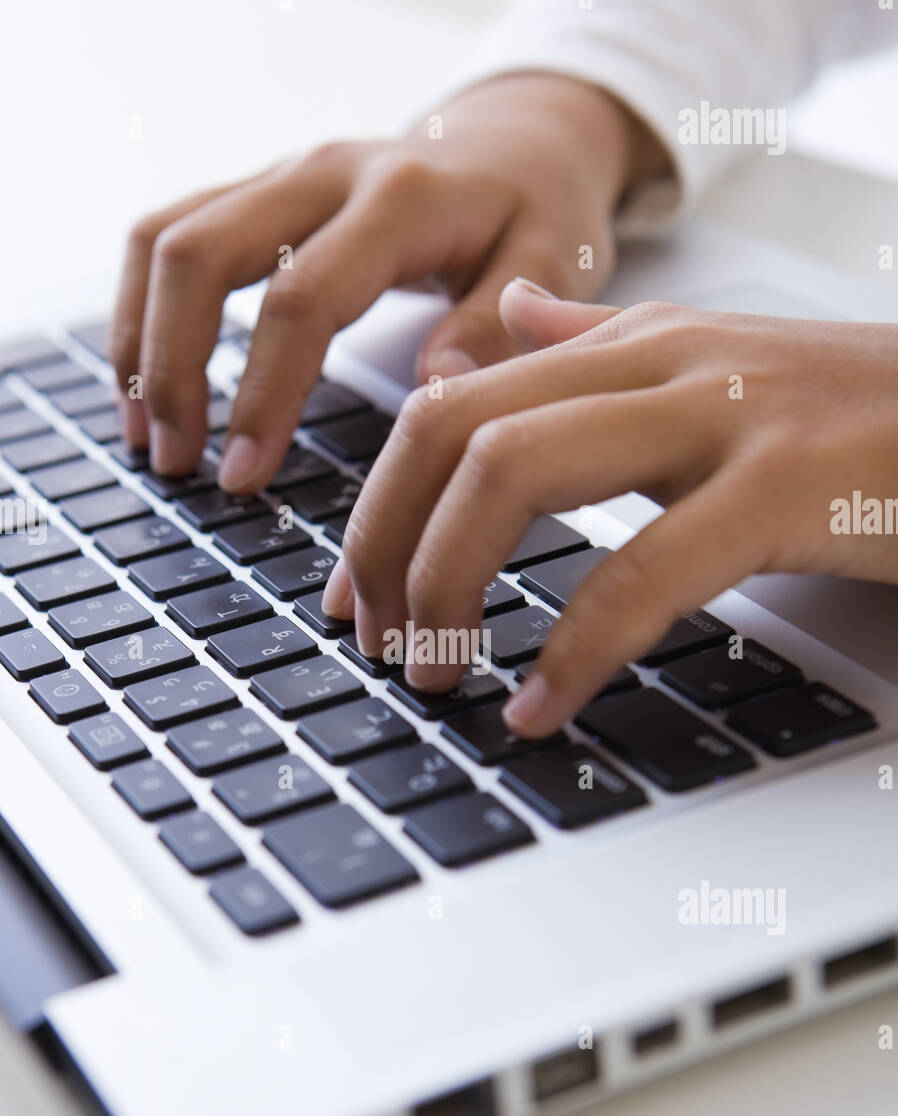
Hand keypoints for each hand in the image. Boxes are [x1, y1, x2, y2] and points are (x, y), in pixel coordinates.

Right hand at [110, 74, 662, 489]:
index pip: (301, 300)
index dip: (262, 395)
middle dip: (174, 369)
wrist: (512, 145)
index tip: (243, 475)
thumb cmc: (532, 216)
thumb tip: (436, 388)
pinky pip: (166, 234)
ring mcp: (280, 175)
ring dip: (140, 342)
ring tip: (149, 437)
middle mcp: (324, 173)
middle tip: (178, 465)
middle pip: (202, 256)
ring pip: (165, 239)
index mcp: (399, 200)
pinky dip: (140, 310)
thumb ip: (497, 326)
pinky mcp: (255, 190)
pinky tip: (145, 382)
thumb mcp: (551, 266)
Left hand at [324, 281, 897, 735]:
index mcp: (626, 346)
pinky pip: (642, 570)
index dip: (375, 504)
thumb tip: (506, 319)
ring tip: (441, 675)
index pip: (445, 404)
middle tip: (381, 643)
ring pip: (515, 471)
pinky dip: (574, 650)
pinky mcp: (782, 487)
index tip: (357, 593)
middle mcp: (655, 364)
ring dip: (450, 586)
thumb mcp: (709, 360)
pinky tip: (543, 706)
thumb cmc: (852, 415)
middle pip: (451, 431)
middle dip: (388, 546)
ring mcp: (718, 417)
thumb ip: (597, 340)